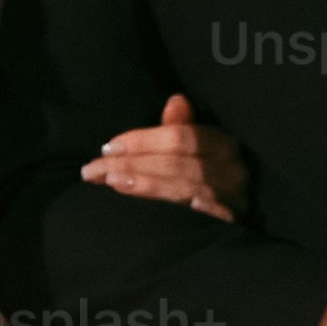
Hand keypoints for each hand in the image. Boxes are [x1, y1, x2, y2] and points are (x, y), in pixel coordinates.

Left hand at [81, 93, 244, 219]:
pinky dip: (187, 210)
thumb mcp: (192, 150)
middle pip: (178, 162)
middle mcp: (232, 168)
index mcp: (221, 143)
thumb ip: (179, 128)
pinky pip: (209, 215)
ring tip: (111, 182)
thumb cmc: (203, 178)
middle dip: (132, 163)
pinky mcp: (232, 222)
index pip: (180, 137)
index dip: (142, 140)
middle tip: (93, 169)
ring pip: (185, 187)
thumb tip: (176, 100)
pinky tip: (161, 210)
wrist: (233, 225)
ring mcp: (233, 197)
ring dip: (144, 184)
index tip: (107, 148)